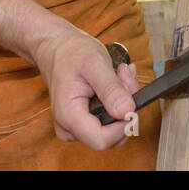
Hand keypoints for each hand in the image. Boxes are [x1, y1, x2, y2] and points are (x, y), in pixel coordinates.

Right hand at [31, 25, 140, 150]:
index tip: (131, 100)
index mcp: (68, 116)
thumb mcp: (94, 63)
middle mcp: (70, 128)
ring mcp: (77, 127)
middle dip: (126, 108)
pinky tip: (117, 81)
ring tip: (120, 74)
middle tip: (125, 76)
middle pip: (112, 136)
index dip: (122, 125)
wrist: (57, 48)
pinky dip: (119, 101)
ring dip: (125, 101)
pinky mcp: (85, 122)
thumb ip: (110, 89)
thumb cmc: (72, 53)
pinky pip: (111, 120)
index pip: (101, 141)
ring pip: (114, 128)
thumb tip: (127, 112)